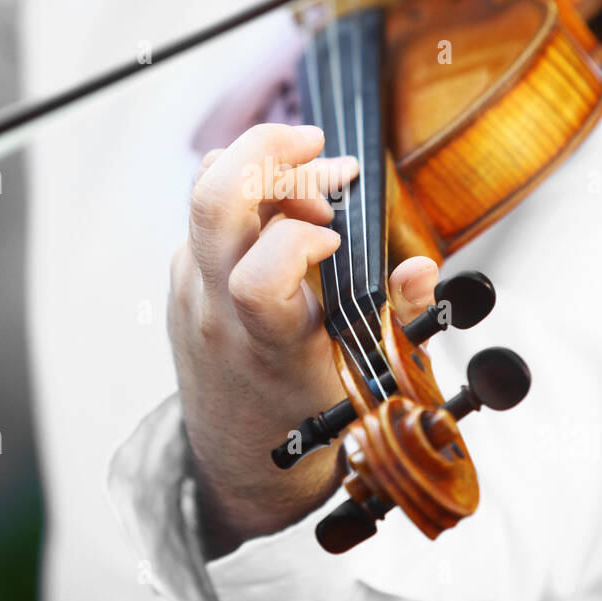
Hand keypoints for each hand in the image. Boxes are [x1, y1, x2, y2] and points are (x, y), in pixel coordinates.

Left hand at [169, 123, 438, 557]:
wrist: (238, 456)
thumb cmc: (303, 413)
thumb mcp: (364, 376)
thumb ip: (397, 318)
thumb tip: (419, 267)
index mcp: (268, 345)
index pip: (254, 279)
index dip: (297, 238)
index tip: (334, 236)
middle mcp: (217, 311)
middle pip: (211, 203)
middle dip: (265, 152)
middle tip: (317, 144)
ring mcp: (190, 289)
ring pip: (204, 194)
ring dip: (261, 165)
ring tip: (318, 178)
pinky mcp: (182, 277)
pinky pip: (205, 212)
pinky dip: (250, 191)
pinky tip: (290, 202)